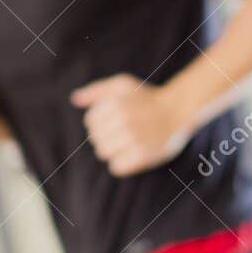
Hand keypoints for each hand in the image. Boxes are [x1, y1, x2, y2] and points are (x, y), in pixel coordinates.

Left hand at [70, 73, 191, 175]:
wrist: (177, 110)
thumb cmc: (146, 97)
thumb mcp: (122, 85)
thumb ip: (97, 90)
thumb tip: (75, 99)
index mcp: (117, 105)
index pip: (91, 121)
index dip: (98, 121)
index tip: (112, 119)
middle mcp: (124, 122)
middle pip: (96, 139)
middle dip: (105, 135)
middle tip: (120, 131)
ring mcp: (134, 140)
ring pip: (104, 153)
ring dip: (111, 149)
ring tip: (124, 141)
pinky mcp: (143, 156)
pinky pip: (117, 167)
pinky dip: (120, 162)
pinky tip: (129, 153)